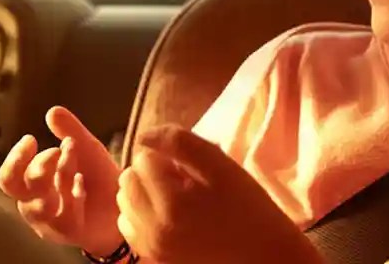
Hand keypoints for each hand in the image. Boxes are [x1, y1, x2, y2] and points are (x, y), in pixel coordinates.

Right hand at [0, 106, 124, 255]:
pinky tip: (82, 185)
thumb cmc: (98, 179)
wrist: (125, 205)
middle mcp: (34, 206)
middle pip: (15, 190)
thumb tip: (52, 111)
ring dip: (59, 175)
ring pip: (39, 202)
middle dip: (35, 166)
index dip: (16, 158)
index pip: (9, 177)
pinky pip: (62, 216)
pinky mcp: (67, 234)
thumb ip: (69, 131)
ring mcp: (49, 223)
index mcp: (32, 187)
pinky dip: (72, 195)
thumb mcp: (85, 150)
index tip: (32, 139)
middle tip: (57, 152)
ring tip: (75, 164)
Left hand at [117, 126, 319, 263]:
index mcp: (172, 204)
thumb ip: (180, 143)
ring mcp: (151, 247)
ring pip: (124, 202)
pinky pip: (129, 226)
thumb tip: (144, 137)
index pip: (145, 158)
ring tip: (176, 199)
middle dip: (151, 172)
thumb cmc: (248, 208)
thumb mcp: (221, 166)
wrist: (263, 256)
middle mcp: (153, 229)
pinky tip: (167, 215)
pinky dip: (140, 215)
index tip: (192, 171)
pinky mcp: (153, 258)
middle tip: (183, 182)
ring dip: (143, 192)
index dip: (168, 157)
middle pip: (128, 179)